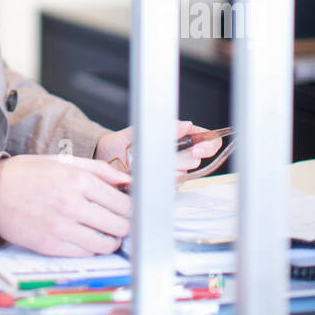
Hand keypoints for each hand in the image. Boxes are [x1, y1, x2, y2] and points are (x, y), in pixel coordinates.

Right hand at [0, 153, 132, 256]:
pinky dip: (91, 248)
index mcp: (77, 180)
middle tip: (121, 222)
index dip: (131, 208)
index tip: (130, 209)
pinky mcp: (51, 246)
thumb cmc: (28, 174)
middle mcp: (71, 204)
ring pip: (105, 244)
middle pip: (119, 225)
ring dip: (111, 240)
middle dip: (125, 225)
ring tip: (107, 233)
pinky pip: (85, 254)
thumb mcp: (62, 162)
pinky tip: (87, 238)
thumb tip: (127, 180)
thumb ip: (98, 170)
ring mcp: (61, 228)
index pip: (123, 203)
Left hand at [95, 121, 222, 175]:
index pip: (207, 141)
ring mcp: (172, 175)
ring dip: (165, 167)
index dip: (209, 144)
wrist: (105, 158)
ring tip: (146, 161)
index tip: (199, 147)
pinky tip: (143, 173)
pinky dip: (156, 179)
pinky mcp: (163, 189)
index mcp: (179, 140)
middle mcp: (179, 159)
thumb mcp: (141, 130)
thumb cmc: (123, 143)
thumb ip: (164, 126)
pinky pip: (168, 186)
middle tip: (166, 153)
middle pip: (194, 159)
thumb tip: (186, 125)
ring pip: (181, 173)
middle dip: (181, 156)